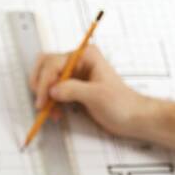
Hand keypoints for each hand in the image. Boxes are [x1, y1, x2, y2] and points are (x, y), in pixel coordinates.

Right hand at [30, 45, 151, 138]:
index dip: (45, 81)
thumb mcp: (97, 95)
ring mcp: (75, 76)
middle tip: (41, 102)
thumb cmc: (122, 104)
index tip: (43, 100)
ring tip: (52, 112)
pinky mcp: (74, 89)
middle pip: (46, 66)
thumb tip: (52, 89)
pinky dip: (51, 103)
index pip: (54, 63)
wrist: (133, 118)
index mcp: (86, 56)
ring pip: (48, 80)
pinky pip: (54, 92)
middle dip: (41, 85)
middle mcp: (78, 62)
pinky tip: (57, 113)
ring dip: (46, 96)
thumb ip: (72, 89)